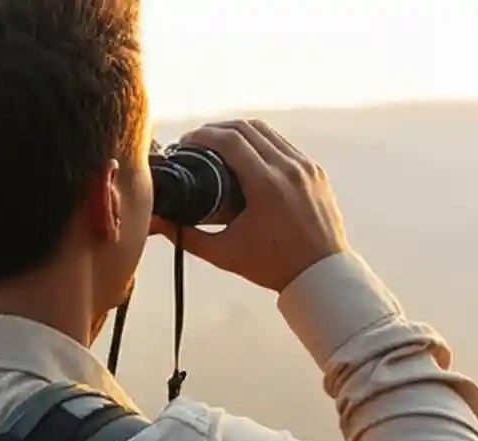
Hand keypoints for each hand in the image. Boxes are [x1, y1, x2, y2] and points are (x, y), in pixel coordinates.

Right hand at [165, 119, 348, 292]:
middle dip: (217, 129)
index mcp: (266, 184)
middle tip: (197, 141)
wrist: (322, 274)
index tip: (185, 142)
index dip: (202, 136)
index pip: (229, 140)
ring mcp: (306, 167)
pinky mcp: (316, 171)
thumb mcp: (225, 254)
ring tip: (219, 144)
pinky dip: (261, 142)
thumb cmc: (273, 266)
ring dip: (240, 131)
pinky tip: (248, 154)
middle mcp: (289, 168)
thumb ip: (187, 236)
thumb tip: (155, 222)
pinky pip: (284, 145)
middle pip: (246, 128)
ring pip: (267, 132)